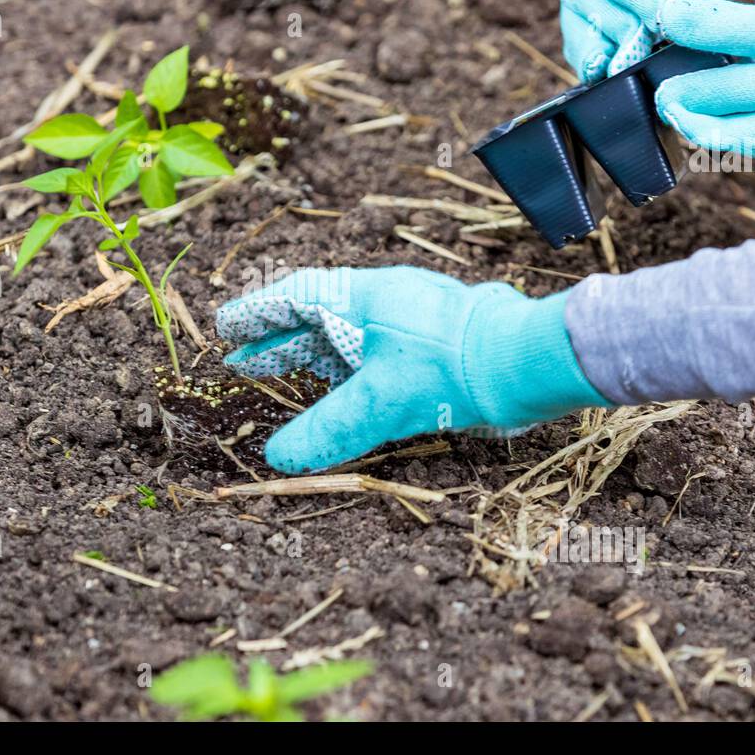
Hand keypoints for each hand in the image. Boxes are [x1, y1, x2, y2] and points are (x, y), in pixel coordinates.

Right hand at [214, 267, 608, 473]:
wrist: (528, 362)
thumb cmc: (453, 369)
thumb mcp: (381, 403)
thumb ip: (327, 429)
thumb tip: (278, 458)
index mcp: (364, 297)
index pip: (295, 296)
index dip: (257, 315)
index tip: (225, 329)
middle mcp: (384, 300)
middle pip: (315, 315)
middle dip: (277, 341)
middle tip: (241, 363)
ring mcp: (409, 319)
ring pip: (344, 334)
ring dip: (309, 354)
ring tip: (279, 376)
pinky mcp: (431, 343)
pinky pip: (370, 349)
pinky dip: (343, 367)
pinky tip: (340, 388)